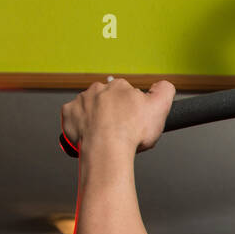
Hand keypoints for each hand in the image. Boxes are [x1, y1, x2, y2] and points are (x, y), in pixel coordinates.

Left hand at [61, 78, 175, 154]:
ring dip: (97, 118)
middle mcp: (98, 89)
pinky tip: (90, 135)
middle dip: (113, 111)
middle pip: (107, 99)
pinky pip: (74, 117)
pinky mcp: (69, 114)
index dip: (132, 107)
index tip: (134, 119)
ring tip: (106, 135)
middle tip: (121, 129)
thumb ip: (165, 91)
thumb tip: (164, 85)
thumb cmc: (131, 132)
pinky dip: (80, 125)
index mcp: (119, 86)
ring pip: (90, 107)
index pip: (127, 92)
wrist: (107, 149)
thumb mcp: (160, 108)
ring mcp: (82, 101)